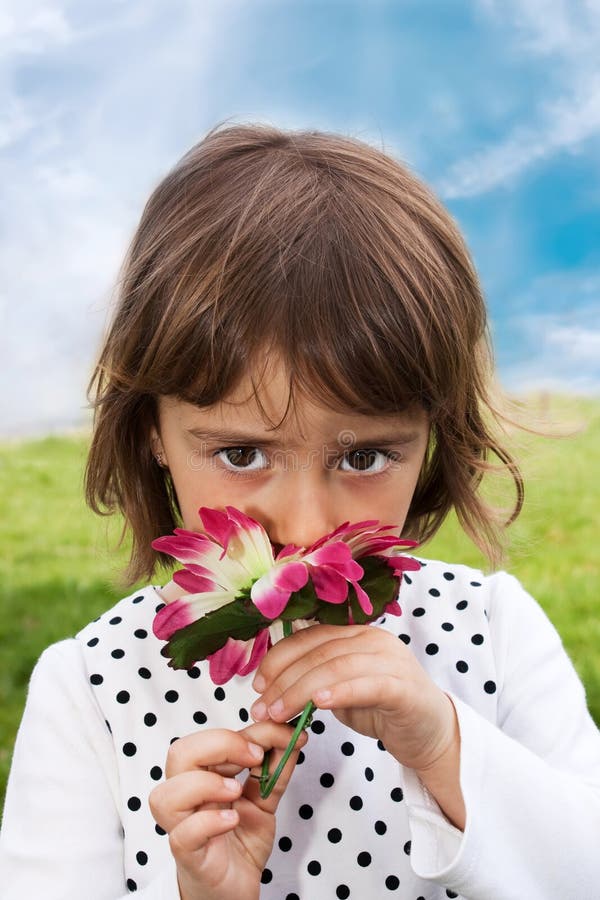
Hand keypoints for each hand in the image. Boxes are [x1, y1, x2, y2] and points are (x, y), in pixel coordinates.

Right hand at [149, 722, 306, 899]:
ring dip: (206, 785)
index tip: (273, 736)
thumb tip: (293, 738)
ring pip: (168, 794)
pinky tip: (231, 820)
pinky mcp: (189, 855)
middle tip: (253, 756)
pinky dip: (208, 821)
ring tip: (236, 792)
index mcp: (203, 776)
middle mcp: (188, 797)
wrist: (236, 888)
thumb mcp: (264, 799)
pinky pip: (184, 834)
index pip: (205, 739)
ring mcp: (184, 826)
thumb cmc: (241, 840)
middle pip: (179, 754)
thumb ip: (275, 769)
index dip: (239, 732)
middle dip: (219, 745)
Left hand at [250, 624, 455, 773]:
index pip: (310, 636)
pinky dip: (339, 692)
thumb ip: (316, 678)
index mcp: (357, 634)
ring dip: (300, 690)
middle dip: (284, 679)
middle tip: (261, 707)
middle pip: (319, 652)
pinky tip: (317, 704)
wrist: (431, 733)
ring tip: (278, 713)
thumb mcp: (343, 689)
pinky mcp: (405, 687)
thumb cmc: (383, 708)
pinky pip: (367, 684)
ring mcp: (392, 660)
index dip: (279, 658)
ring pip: (336, 667)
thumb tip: (271, 685)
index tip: (257, 684)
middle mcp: (374, 639)